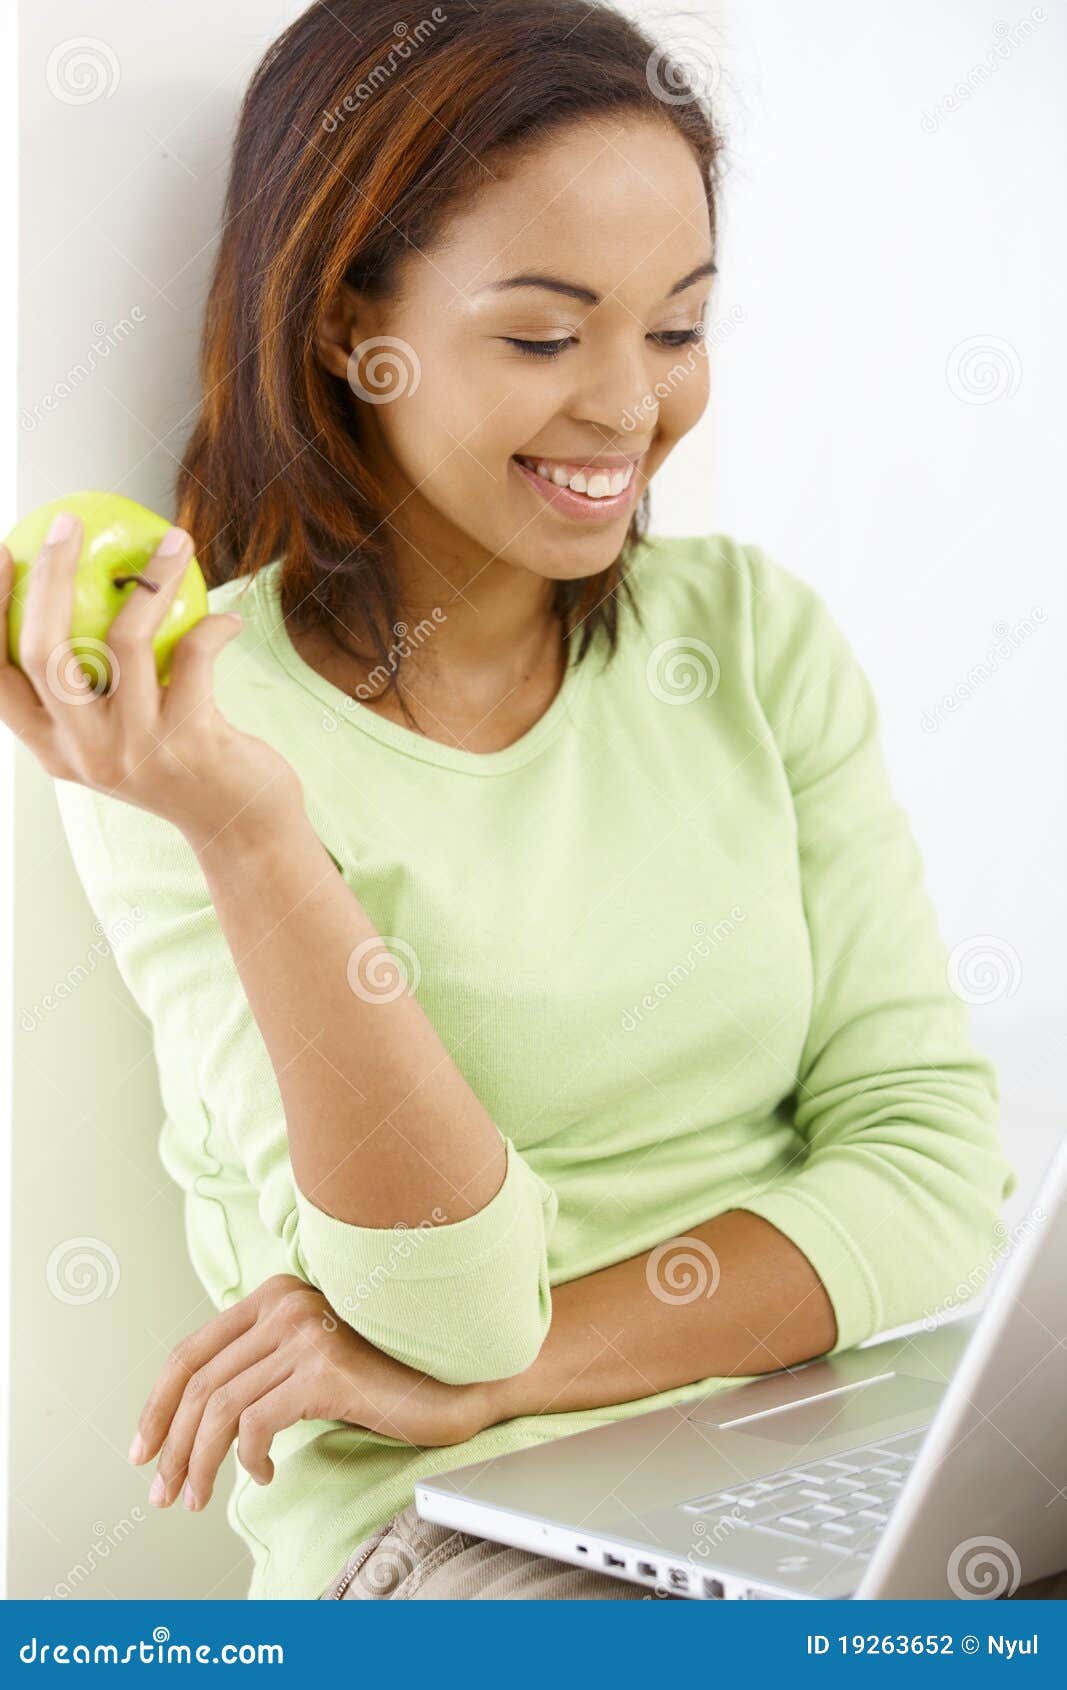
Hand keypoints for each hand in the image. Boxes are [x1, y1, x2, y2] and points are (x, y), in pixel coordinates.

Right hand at [0, 514, 303, 849]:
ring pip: (124, 641)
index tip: (2, 552)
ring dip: (154, 579)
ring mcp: (133, 750)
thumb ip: (93, 688)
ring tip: (177, 541)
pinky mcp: (188, 742)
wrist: (240, 830)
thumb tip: (81, 593)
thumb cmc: (179, 765)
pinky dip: (213, 628)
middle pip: (45, 650)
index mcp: (53, 748)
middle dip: (50, 577)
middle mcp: (83, 752)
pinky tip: (227, 618)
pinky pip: (193, 655)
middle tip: (69, 523)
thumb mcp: (120, 736)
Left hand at [129, 1275, 495, 1511]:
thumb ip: (265, 1362)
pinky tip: (264, 1474)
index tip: (143, 1449)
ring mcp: (306, 1333)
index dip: (158, 1405)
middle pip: (200, 1383)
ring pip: (222, 1409)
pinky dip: (250, 1458)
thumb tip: (197, 1415)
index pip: (191, 1351)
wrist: (458, 1378)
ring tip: (198, 1497)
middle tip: (164, 1492)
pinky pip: (258, 1424)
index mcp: (275, 1294)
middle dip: (172, 1444)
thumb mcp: (313, 1358)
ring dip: (200, 1462)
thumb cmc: (386, 1375)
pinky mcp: (326, 1369)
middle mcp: (285, 1303)